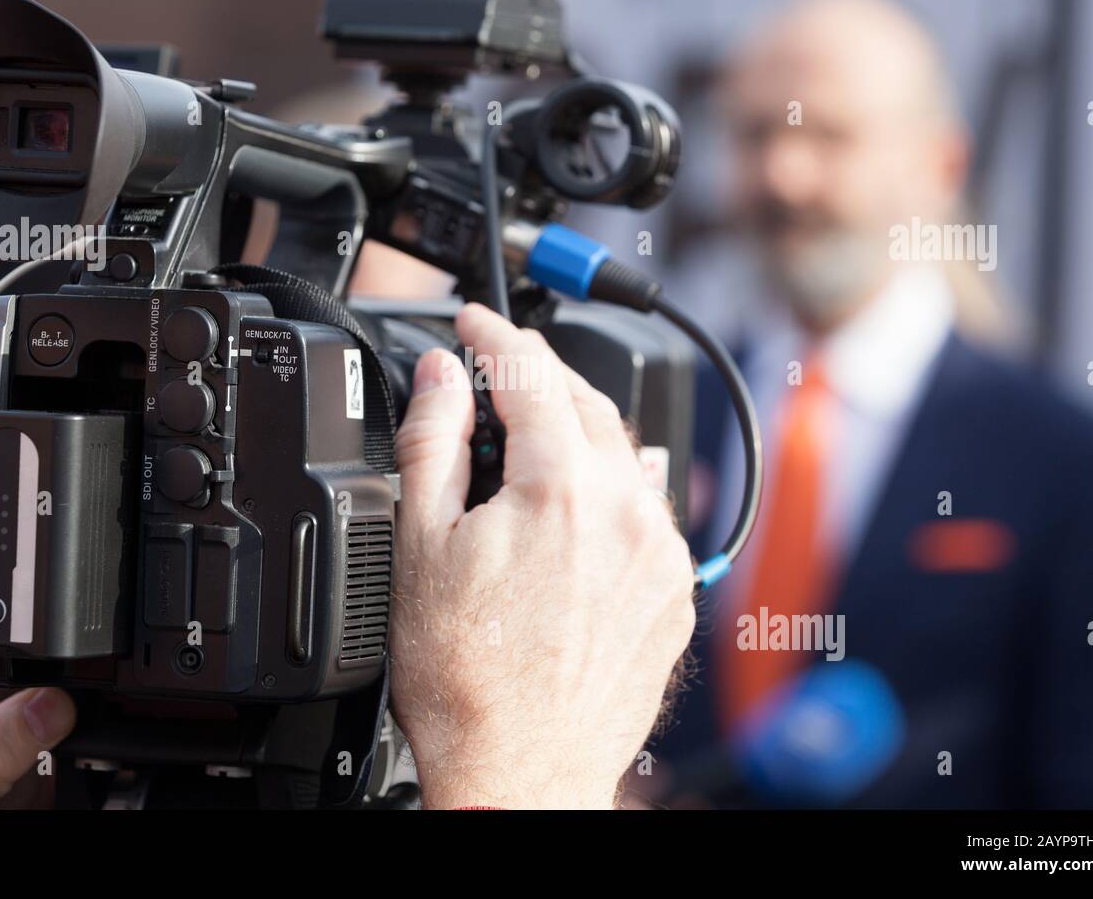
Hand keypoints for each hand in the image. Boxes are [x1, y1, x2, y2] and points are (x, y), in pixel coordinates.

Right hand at [390, 303, 695, 808]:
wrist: (519, 769)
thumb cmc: (466, 679)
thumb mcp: (420, 544)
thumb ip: (434, 441)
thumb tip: (444, 376)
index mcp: (560, 488)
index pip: (530, 374)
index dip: (494, 336)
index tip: (473, 323)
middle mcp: (626, 511)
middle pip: (587, 402)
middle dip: (540, 373)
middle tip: (497, 369)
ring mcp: (658, 553)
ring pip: (626, 453)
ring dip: (579, 428)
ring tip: (532, 434)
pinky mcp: (672, 591)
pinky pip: (648, 510)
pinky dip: (612, 487)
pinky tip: (578, 499)